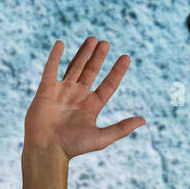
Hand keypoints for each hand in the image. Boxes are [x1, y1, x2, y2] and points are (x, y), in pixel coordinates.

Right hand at [24, 36, 145, 157]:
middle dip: (98, 57)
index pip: (108, 84)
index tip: (126, 57)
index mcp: (92, 106)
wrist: (46, 149)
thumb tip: (144, 120)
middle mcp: (78, 96)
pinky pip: (51, 69)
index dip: (117, 71)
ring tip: (92, 39)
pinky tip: (60, 43)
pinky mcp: (46, 90)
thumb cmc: (72, 146)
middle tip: (106, 43)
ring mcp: (62, 92)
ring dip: (83, 53)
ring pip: (74, 67)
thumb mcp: (101, 138)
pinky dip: (55, 56)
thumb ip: (121, 128)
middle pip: (91, 71)